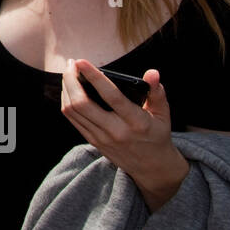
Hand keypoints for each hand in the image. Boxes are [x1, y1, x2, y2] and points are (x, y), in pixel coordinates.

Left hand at [60, 59, 188, 211]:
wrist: (152, 168)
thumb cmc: (157, 135)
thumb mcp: (163, 114)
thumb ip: (156, 92)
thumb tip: (152, 73)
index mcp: (136, 122)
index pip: (111, 96)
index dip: (94, 77)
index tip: (82, 61)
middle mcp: (116, 131)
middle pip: (82, 103)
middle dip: (71, 80)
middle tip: (71, 63)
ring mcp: (101, 138)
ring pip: (72, 111)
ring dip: (66, 89)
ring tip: (69, 72)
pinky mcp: (93, 141)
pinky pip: (72, 119)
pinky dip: (66, 101)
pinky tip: (69, 89)